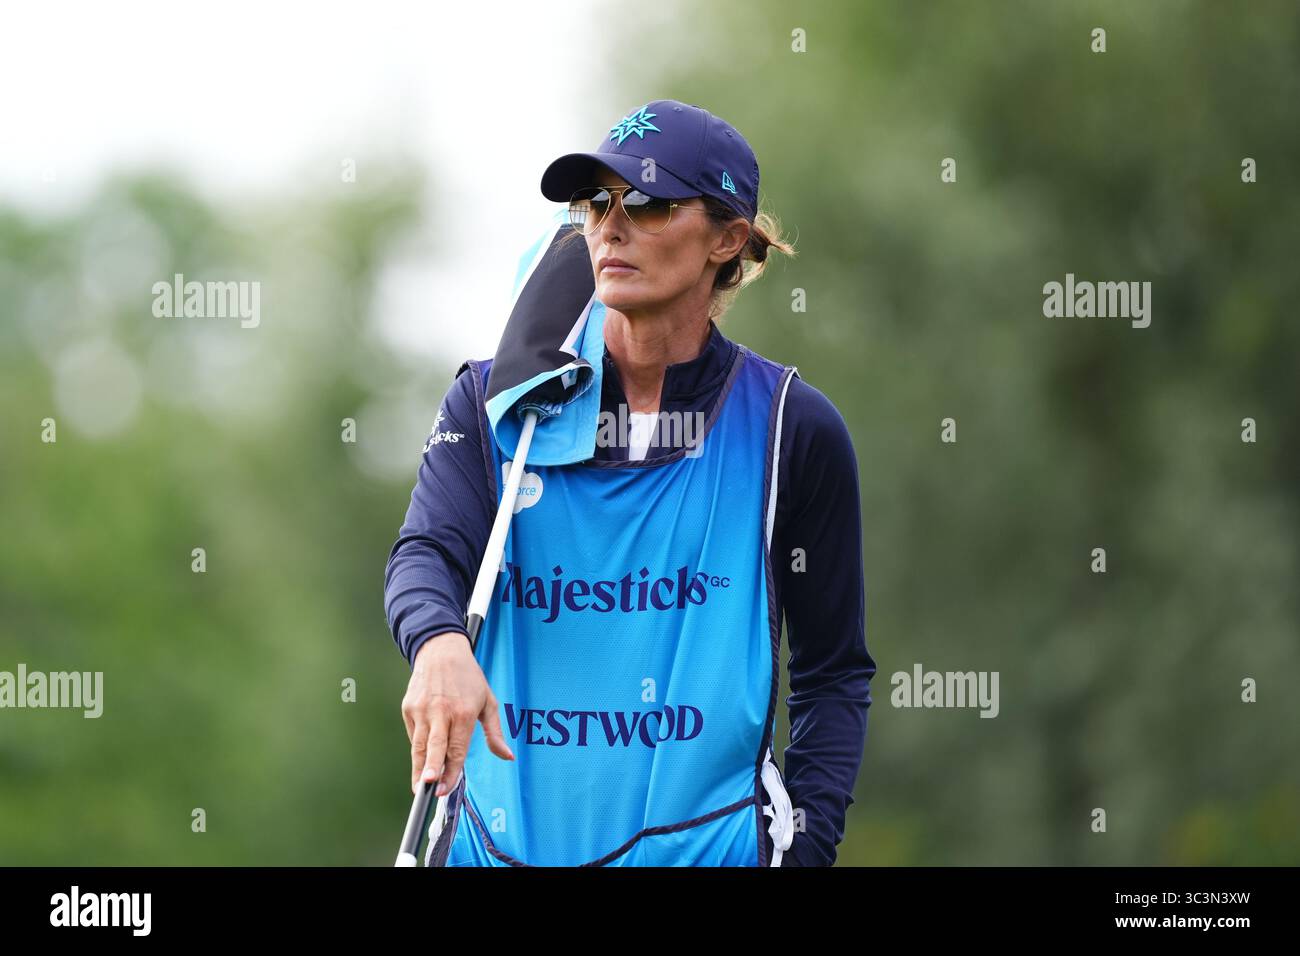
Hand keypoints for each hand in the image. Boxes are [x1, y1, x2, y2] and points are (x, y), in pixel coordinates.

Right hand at [400, 632, 514, 795]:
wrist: (441, 650)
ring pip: (418, 745)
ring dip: (419, 768)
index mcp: (463, 712)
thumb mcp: (488, 702)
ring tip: (420, 788)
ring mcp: (422, 710)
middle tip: (429, 790)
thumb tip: (508, 757)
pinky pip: (413, 734)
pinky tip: (423, 760)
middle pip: (435, 748)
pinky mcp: (408, 707)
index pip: (456, 749)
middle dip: (431, 771)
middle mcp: (441, 712)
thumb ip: (495, 733)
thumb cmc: (469, 678)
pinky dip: (418, 748)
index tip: (445, 789)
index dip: (451, 772)